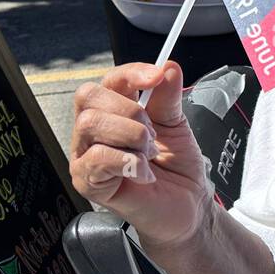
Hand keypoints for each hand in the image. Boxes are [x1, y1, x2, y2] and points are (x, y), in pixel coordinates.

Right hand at [69, 62, 211, 252]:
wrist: (187, 207)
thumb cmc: (177, 169)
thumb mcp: (177, 126)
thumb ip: (168, 97)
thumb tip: (167, 66)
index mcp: (114, 113)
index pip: (109, 80)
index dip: (132, 74)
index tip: (157, 76)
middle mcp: (94, 132)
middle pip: (89, 96)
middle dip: (130, 110)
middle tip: (153, 135)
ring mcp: (86, 156)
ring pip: (90, 123)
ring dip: (131, 137)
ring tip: (148, 155)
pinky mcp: (87, 181)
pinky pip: (97, 157)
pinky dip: (129, 162)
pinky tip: (144, 174)